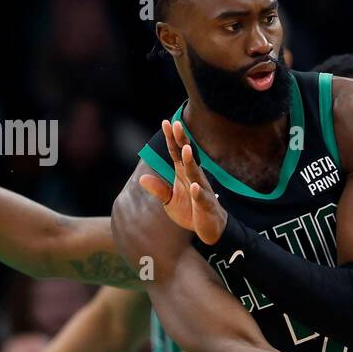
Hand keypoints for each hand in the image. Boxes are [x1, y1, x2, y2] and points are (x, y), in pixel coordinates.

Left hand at [139, 119, 227, 244]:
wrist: (210, 229)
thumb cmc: (191, 211)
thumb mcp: (170, 201)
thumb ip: (159, 189)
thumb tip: (142, 178)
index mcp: (183, 174)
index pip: (176, 153)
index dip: (171, 138)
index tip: (167, 122)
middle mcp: (193, 178)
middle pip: (187, 157)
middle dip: (182, 141)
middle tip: (177, 124)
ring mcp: (201, 191)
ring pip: (196, 174)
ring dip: (191, 162)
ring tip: (186, 150)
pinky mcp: (207, 206)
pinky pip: (202, 198)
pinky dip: (198, 193)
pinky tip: (194, 187)